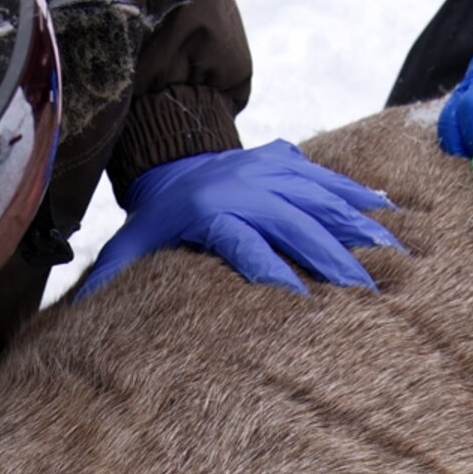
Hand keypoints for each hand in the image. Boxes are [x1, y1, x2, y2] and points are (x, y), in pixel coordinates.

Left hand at [76, 141, 398, 296]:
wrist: (173, 154)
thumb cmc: (156, 217)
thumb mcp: (130, 246)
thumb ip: (112, 279)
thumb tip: (80, 320)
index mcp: (208, 211)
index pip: (242, 243)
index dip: (268, 268)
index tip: (296, 299)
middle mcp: (244, 187)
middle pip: (294, 223)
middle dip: (331, 257)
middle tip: (364, 291)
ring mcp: (270, 170)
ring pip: (320, 198)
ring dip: (357, 227)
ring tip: (392, 255)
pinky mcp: (290, 160)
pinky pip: (330, 177)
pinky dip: (360, 194)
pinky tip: (390, 211)